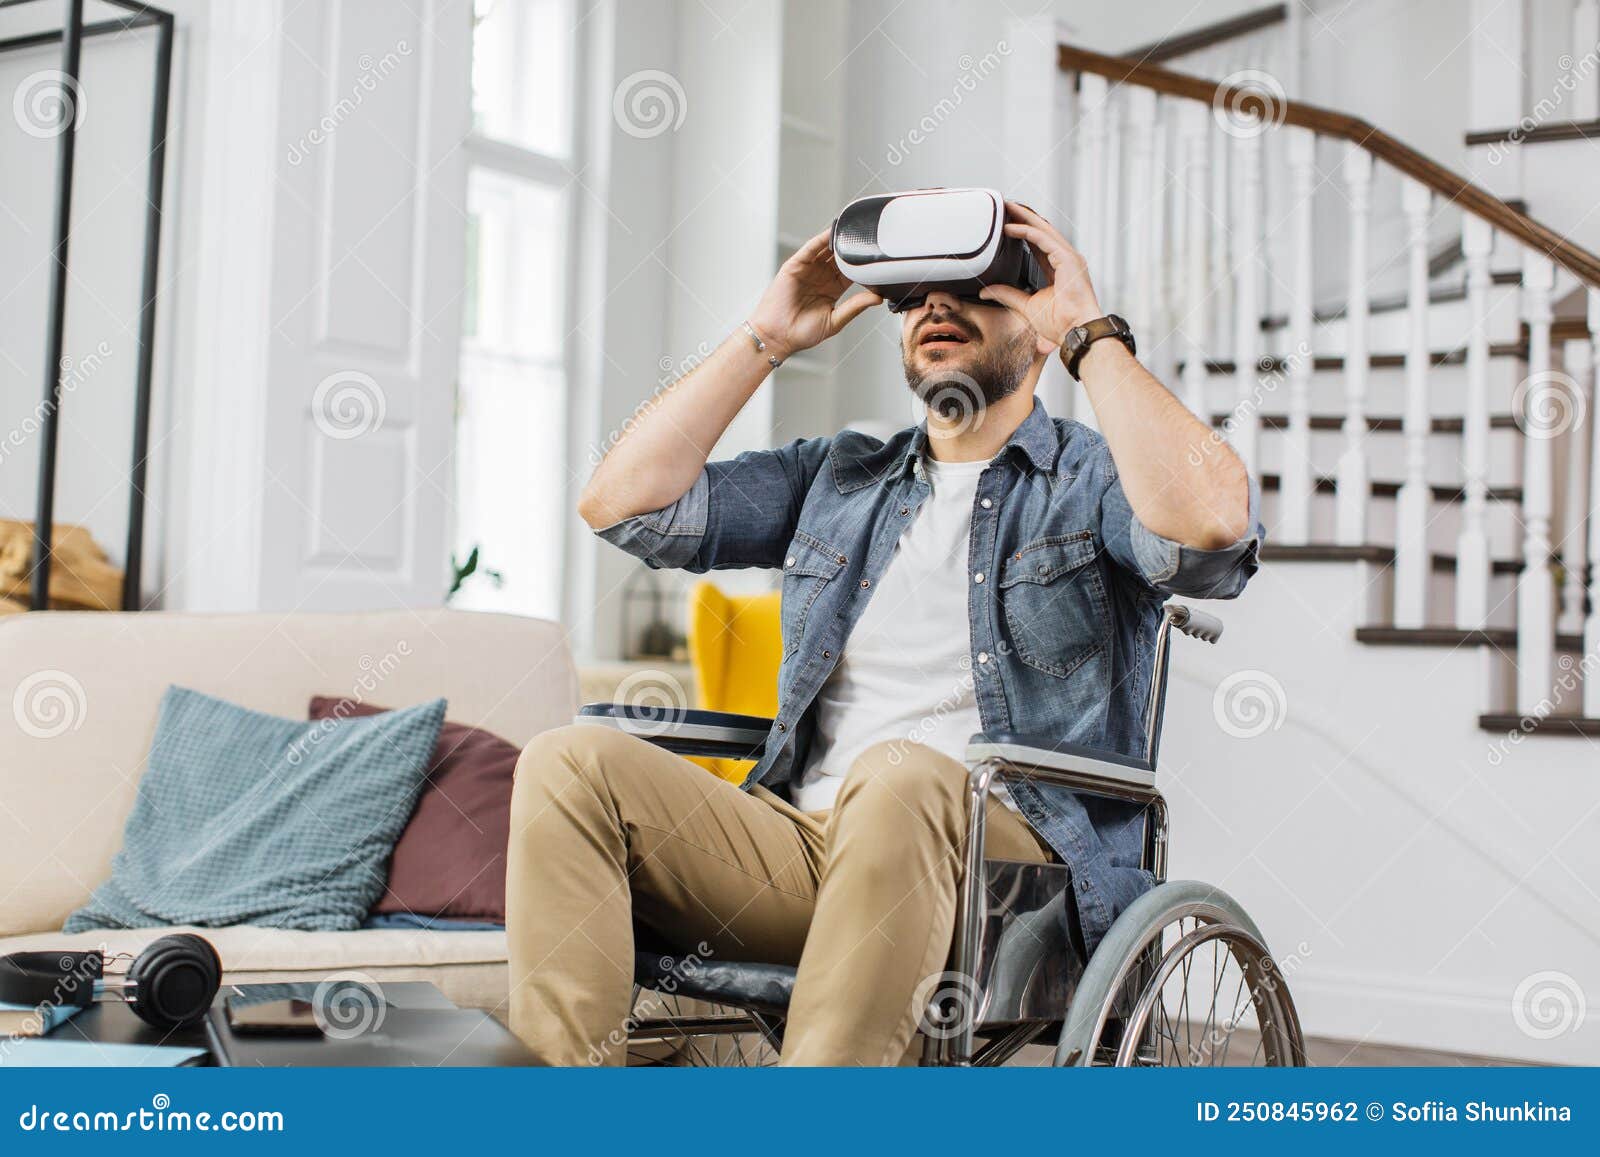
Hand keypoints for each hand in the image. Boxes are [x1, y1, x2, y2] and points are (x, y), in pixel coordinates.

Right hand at [747, 229, 881, 359]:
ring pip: (826, 250)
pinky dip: (821, 239)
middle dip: (852, 248)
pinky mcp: (794, 266)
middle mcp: (820, 277)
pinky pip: (810, 249)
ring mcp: (807, 270)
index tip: (877, 258)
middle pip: (840, 258)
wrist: (778, 336)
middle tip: (868, 238)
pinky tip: (832, 232)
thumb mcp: (835, 320)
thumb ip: (855, 307)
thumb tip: (877, 298)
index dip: (863, 264)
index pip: (851, 272)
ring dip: (838, 239)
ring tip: (853, 229)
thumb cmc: (801, 333)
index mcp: (832, 289)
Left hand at [977, 202, 1103, 353]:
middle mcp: (1066, 259)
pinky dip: (1026, 232)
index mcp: (1059, 268)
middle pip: (1041, 231)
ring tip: (1006, 208)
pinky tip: (1010, 228)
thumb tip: (985, 292)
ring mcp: (1069, 257)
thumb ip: (1007, 295)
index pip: (1039, 244)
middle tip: (1005, 207)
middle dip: (1023, 217)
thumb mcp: (1026, 305)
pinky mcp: (1068, 259)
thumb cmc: (1060, 323)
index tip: (1007, 225)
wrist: (1076, 330)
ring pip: (1042, 230)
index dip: (1023, 233)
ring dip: (1024, 217)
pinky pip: (1043, 239)